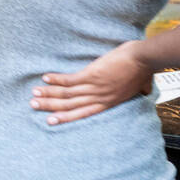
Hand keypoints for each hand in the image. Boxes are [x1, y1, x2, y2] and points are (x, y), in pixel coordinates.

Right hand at [31, 41, 153, 124]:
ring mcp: (95, 87)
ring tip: (34, 95)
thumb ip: (139, 91)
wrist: (145, 59)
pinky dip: (57, 80)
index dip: (66, 117)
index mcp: (110, 102)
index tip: (51, 120)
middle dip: (51, 107)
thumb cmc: (145, 70)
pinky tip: (45, 79)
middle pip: (70, 106)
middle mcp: (100, 98)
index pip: (84, 113)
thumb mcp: (142, 85)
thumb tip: (145, 92)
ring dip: (49, 94)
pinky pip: (70, 80)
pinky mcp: (92, 74)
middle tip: (34, 107)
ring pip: (67, 94)